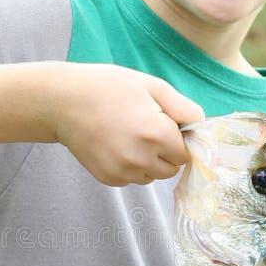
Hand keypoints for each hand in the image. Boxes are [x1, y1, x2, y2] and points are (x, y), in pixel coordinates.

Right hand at [52, 63, 203, 185]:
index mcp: (156, 134)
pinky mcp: (108, 178)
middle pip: (172, 168)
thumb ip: (183, 108)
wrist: (63, 102)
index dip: (179, 138)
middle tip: (147, 128)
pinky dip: (131, 167)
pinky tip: (117, 145)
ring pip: (153, 176)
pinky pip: (133, 179)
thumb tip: (202, 125)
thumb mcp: (151, 86)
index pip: (186, 152)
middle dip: (167, 152)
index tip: (166, 124)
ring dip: (150, 162)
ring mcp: (122, 171)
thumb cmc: (108, 88)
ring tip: (130, 136)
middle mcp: (141, 158)